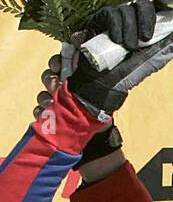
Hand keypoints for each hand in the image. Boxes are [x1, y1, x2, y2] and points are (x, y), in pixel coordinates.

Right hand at [36, 55, 125, 179]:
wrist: (100, 139)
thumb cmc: (102, 114)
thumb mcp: (105, 98)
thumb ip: (100, 85)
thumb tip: (103, 74)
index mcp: (76, 80)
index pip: (62, 64)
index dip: (57, 62)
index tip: (57, 65)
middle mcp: (63, 89)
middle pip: (49, 77)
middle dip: (49, 78)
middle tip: (55, 84)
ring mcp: (55, 103)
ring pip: (43, 94)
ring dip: (44, 96)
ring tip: (50, 102)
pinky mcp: (50, 117)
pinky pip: (39, 112)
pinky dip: (39, 112)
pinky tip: (44, 114)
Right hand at [68, 0, 172, 115]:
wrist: (103, 80)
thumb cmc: (130, 72)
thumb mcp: (153, 60)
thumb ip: (170, 45)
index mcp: (150, 26)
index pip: (159, 6)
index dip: (166, 2)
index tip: (171, 4)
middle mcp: (134, 18)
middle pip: (143, 3)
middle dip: (147, 19)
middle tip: (146, 38)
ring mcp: (118, 17)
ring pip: (127, 9)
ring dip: (130, 29)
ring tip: (129, 48)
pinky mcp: (102, 18)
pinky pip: (112, 13)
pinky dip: (116, 26)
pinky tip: (117, 40)